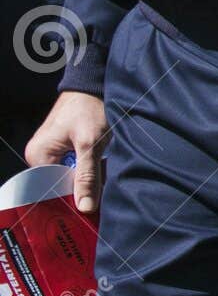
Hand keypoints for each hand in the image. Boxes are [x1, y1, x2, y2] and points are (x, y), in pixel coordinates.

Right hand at [25, 91, 108, 212]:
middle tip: (98, 202)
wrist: (96, 83)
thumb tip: (85, 208)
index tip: (87, 212)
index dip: (68, 201)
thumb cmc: (90, 107)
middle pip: (60, 184)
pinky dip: (89, 170)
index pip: (49, 190)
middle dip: (80, 191)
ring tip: (101, 184)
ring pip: (71, 176)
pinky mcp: (67, 147)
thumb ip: (87, 175)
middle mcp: (41, 155)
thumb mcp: (91, 143)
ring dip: (87, 180)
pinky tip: (101, 172)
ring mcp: (53, 151)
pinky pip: (77, 167)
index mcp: (38, 156)